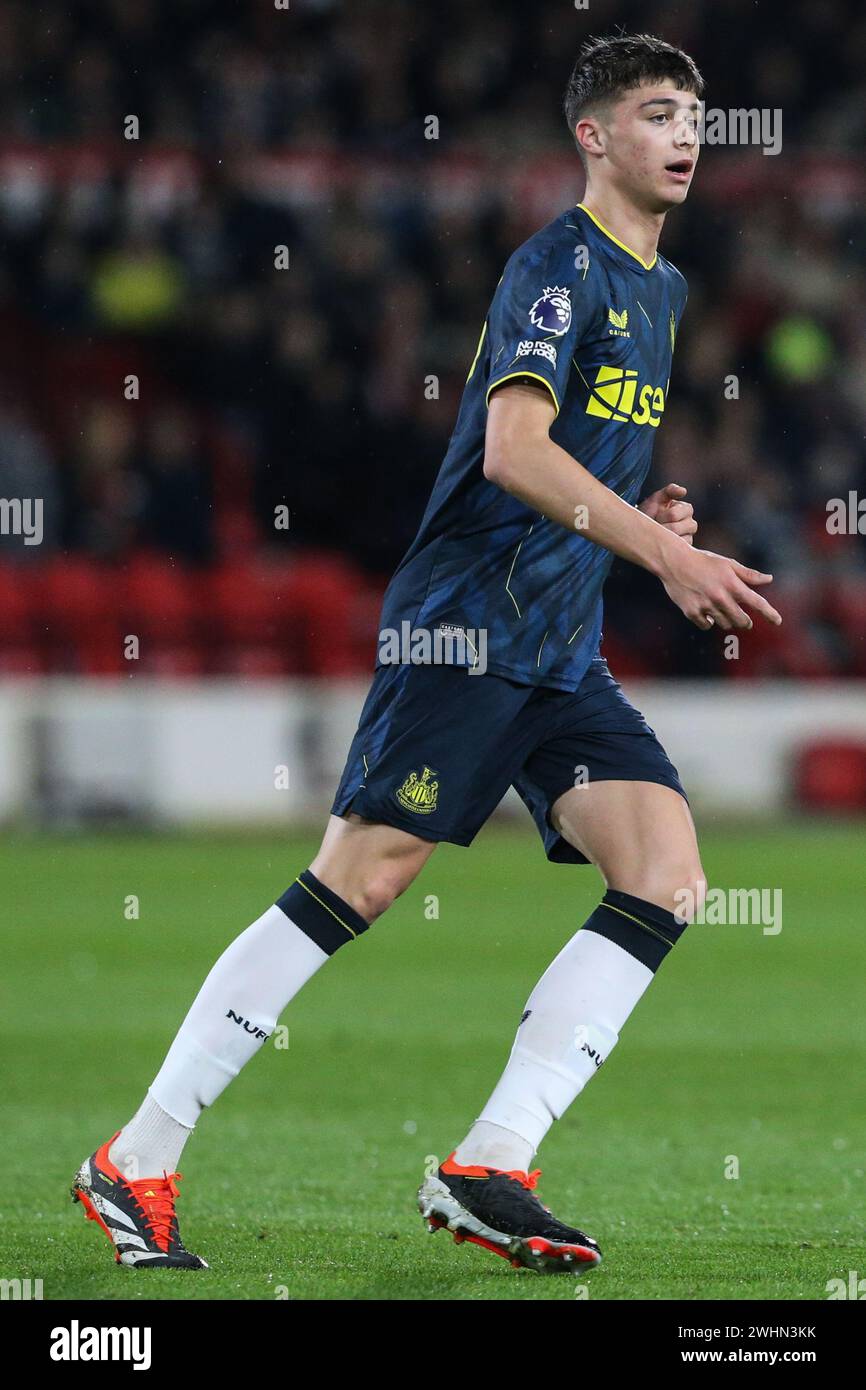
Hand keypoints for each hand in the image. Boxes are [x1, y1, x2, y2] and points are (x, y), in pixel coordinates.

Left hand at [639, 482, 696, 543]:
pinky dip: (667, 547)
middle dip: (661, 527)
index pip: (674, 514)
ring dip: (663, 538)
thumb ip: (670, 490)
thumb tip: (683, 491)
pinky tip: (662, 543)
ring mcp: (689, 537)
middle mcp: (691, 523)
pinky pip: (678, 550)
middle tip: (655, 526)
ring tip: (658, 534)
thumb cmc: (650, 512)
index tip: (656, 515)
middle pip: (675, 528)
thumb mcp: (657, 498)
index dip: (661, 516)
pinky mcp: (685, 549)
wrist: (641, 529)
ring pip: (677, 541)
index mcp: (686, 509)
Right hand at [660, 544, 782, 630]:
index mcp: (732, 584)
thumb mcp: (727, 564)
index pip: (757, 603)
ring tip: (721, 610)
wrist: (673, 562)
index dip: (769, 613)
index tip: (778, 621)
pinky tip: (706, 612)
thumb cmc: (703, 561)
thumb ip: (748, 574)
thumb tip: (769, 579)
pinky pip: (707, 625)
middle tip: (745, 620)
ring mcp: (706, 606)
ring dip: (727, 620)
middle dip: (745, 621)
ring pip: (725, 624)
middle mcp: (721, 597)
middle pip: (742, 620)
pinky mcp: (692, 612)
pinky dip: (709, 621)